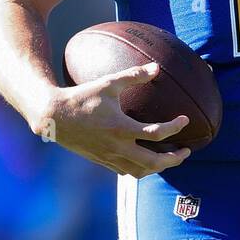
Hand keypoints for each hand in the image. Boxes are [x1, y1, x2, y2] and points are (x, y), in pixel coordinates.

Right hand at [34, 62, 191, 177]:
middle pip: (153, 162)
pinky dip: (140, 169)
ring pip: (140, 172)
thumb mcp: (109, 83)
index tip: (185, 120)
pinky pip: (126, 171)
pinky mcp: (102, 161)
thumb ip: (134, 76)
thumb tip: (157, 67)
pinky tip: (145, 159)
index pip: (156, 133)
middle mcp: (117, 147)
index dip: (175, 127)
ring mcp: (109, 157)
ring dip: (158, 168)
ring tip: (169, 158)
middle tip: (186, 151)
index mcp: (121, 128)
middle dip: (174, 159)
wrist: (53, 116)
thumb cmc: (82, 97)